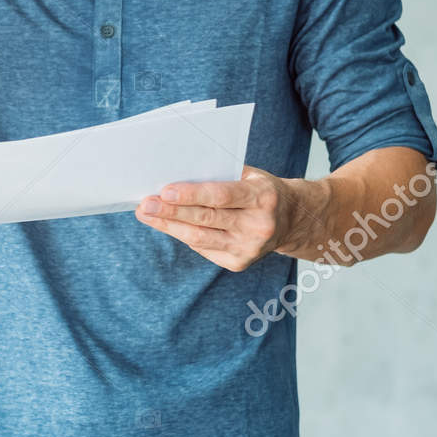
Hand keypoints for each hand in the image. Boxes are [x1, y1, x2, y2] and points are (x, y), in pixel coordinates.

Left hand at [134, 166, 318, 271]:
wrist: (291, 220)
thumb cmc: (261, 190)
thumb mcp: (249, 175)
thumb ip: (219, 174)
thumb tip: (176, 173)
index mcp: (263, 198)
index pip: (221, 196)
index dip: (192, 195)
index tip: (165, 191)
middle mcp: (258, 226)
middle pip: (206, 219)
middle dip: (171, 211)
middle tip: (145, 204)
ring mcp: (249, 248)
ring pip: (199, 238)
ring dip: (168, 225)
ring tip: (147, 214)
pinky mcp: (239, 263)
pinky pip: (203, 248)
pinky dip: (182, 234)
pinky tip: (167, 224)